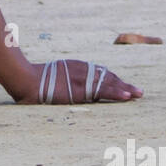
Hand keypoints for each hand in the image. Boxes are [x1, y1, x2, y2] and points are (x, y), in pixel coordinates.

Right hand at [20, 60, 141, 103]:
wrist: (27, 80)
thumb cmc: (31, 82)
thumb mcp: (48, 77)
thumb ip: (56, 81)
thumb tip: (54, 89)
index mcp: (74, 67)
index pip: (98, 73)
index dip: (112, 80)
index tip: (122, 85)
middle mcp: (81, 71)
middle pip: (107, 77)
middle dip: (123, 84)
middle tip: (138, 91)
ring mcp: (82, 79)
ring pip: (108, 83)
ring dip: (124, 89)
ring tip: (138, 94)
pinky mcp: (82, 89)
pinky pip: (103, 91)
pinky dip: (116, 93)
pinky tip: (127, 97)